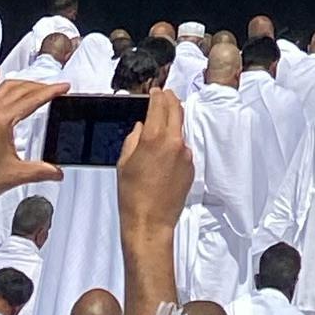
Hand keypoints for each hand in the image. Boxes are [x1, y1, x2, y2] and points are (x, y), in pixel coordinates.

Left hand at [0, 71, 65, 228]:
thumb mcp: (15, 175)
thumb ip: (40, 171)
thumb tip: (58, 172)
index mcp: (1, 121)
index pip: (32, 99)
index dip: (51, 91)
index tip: (64, 87)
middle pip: (19, 89)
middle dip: (40, 87)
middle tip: (55, 89)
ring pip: (3, 88)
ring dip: (21, 84)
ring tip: (35, 86)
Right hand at [117, 91, 194, 314]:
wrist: (149, 223)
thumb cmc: (132, 196)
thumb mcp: (124, 163)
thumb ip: (133, 139)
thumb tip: (141, 127)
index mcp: (153, 137)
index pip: (159, 104)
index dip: (156, 94)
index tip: (155, 91)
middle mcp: (173, 141)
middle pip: (176, 109)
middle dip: (170, 100)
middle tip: (164, 97)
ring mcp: (185, 154)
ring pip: (180, 129)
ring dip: (173, 125)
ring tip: (161, 131)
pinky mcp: (191, 167)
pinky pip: (183, 149)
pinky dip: (175, 146)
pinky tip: (164, 159)